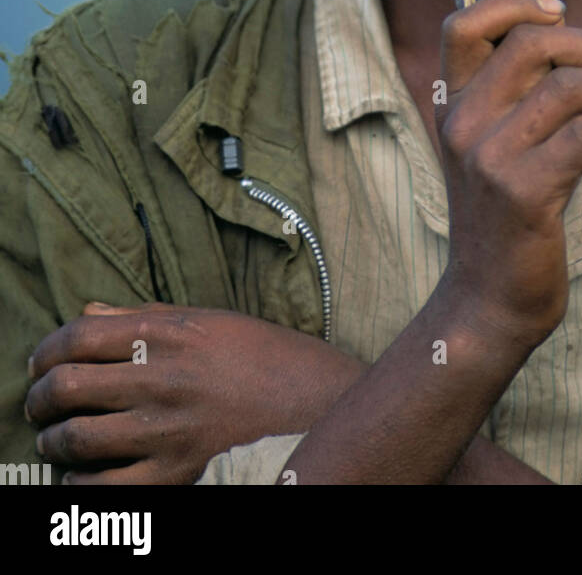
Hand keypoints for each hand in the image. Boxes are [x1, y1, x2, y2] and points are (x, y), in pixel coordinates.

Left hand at [24, 302, 363, 484]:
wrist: (321, 402)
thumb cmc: (268, 358)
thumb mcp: (210, 321)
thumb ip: (144, 317)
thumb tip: (89, 312)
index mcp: (169, 332)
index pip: (78, 337)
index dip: (45, 351)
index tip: (39, 363)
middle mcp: (162, 377)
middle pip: (68, 387)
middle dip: (40, 399)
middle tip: (39, 406)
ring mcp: (169, 429)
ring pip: (78, 439)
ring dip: (55, 443)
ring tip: (57, 442)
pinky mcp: (180, 473)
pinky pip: (107, 489)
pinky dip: (82, 486)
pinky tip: (83, 478)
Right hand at [436, 0, 581, 347]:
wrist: (490, 300)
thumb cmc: (506, 221)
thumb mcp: (491, 151)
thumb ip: (515, 102)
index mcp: (449, 106)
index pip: (462, 26)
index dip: (513, 4)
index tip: (559, 12)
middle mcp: (461, 124)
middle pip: (530, 44)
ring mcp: (488, 157)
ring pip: (568, 87)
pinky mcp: (524, 190)